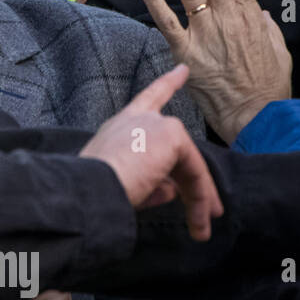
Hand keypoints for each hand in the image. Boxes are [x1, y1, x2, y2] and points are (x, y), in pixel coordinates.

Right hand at [79, 64, 222, 240]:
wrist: (88, 187)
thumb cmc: (93, 190)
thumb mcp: (123, 183)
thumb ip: (151, 182)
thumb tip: (173, 190)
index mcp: (118, 127)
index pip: (147, 100)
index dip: (167, 83)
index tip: (183, 69)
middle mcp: (137, 120)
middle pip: (177, 143)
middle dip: (196, 182)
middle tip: (210, 213)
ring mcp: (155, 124)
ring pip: (188, 163)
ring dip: (197, 199)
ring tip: (201, 229)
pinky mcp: (170, 135)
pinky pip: (194, 171)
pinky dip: (199, 198)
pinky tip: (198, 218)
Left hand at [137, 0, 289, 142]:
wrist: (255, 115)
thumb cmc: (267, 84)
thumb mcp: (277, 48)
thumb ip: (264, 25)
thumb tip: (254, 8)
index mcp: (248, 16)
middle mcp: (225, 19)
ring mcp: (204, 34)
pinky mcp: (184, 52)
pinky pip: (166, 21)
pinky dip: (154, 0)